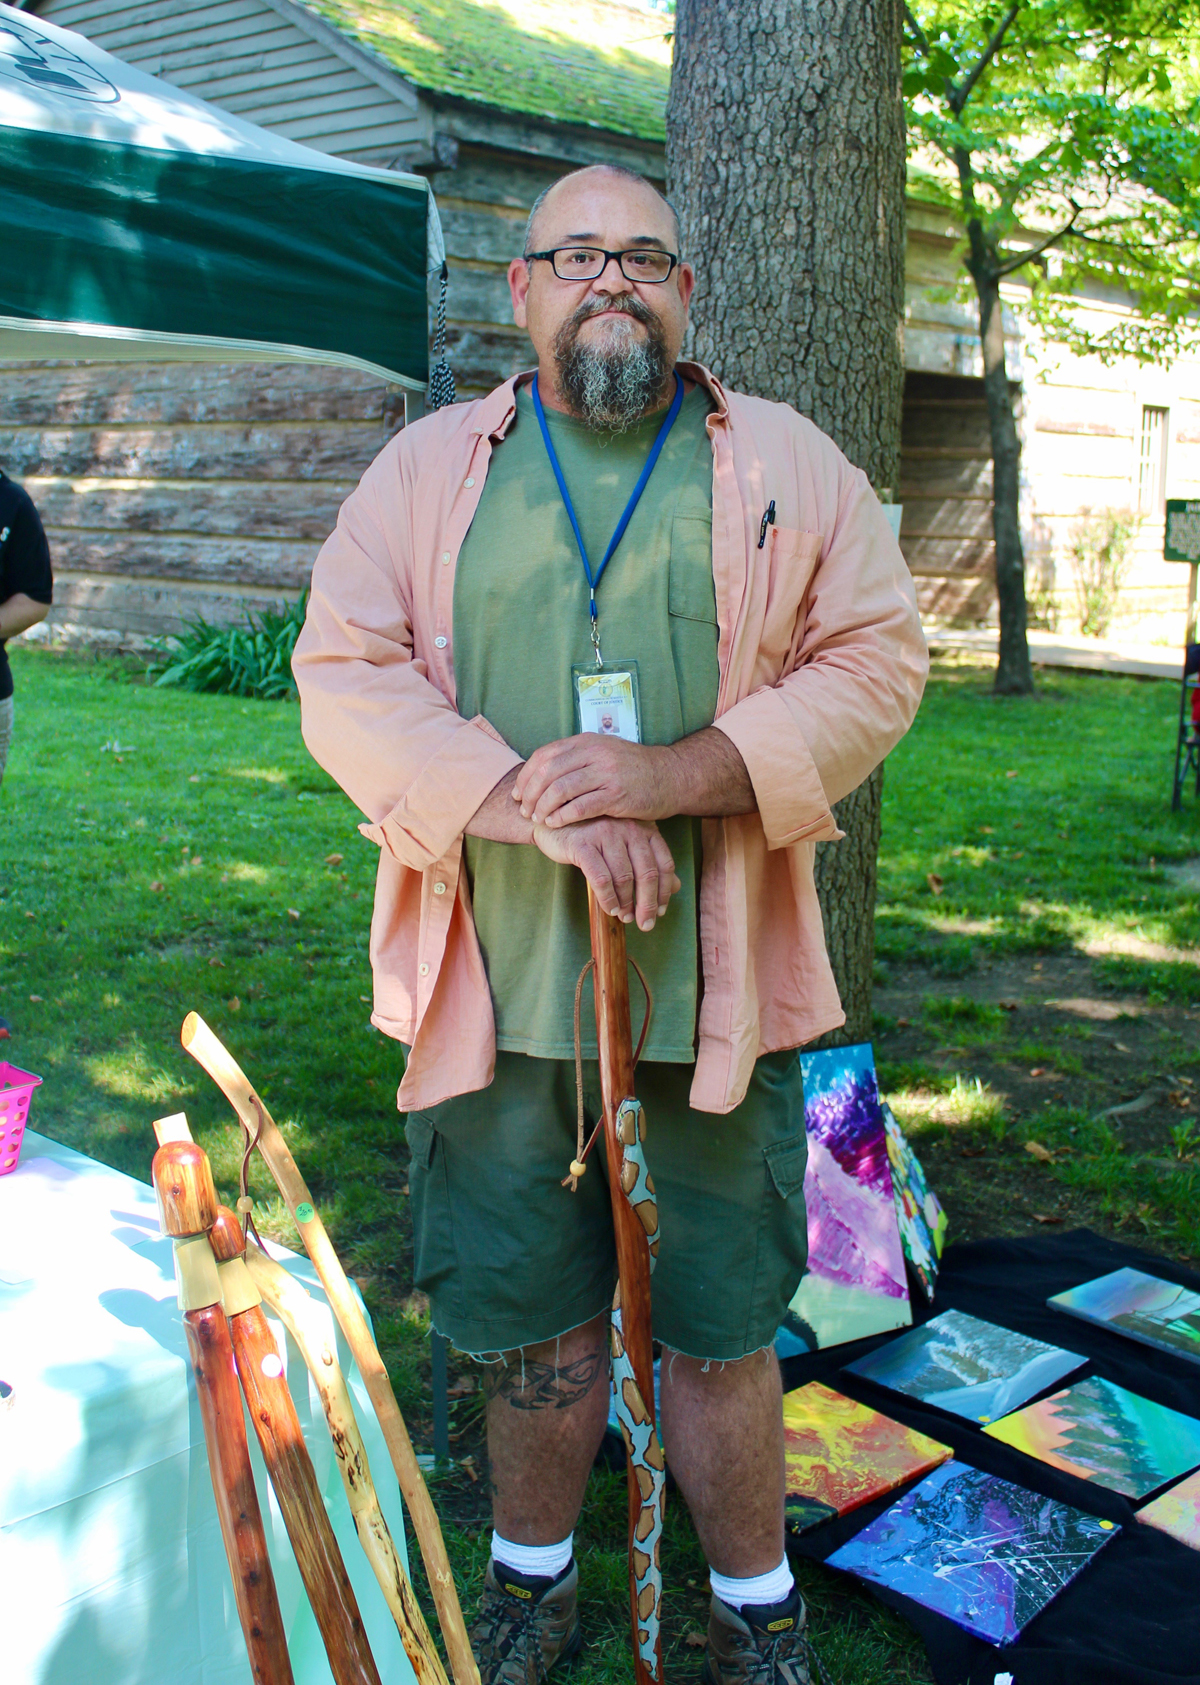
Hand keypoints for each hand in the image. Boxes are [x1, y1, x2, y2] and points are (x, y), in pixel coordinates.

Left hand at [514, 734, 677, 827]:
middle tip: (525, 811)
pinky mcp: (616, 794)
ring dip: (543, 808)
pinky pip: (580, 807)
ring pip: (560, 790)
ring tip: (538, 819)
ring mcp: (606, 773)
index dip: (526, 776)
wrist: (671, 776)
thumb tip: (543, 771)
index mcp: (587, 741)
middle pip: (548, 773)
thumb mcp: (604, 752)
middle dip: (531, 794)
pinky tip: (555, 824)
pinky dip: (562, 817)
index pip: (544, 755)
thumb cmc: (634, 769)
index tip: (517, 793)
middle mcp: (594, 753)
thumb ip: (577, 758)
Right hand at [531, 815, 680, 929]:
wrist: (553, 821)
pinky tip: (609, 908)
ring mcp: (606, 834)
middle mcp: (629, 828)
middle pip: (647, 873)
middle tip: (645, 924)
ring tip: (624, 917)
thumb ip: (650, 862)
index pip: (664, 864)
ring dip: (626, 903)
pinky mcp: (583, 844)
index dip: (664, 892)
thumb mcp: (626, 845)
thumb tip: (677, 887)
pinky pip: (601, 878)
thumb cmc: (594, 835)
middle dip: (648, 904)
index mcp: (644, 828)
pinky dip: (607, 898)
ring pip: (624, 878)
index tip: (660, 911)